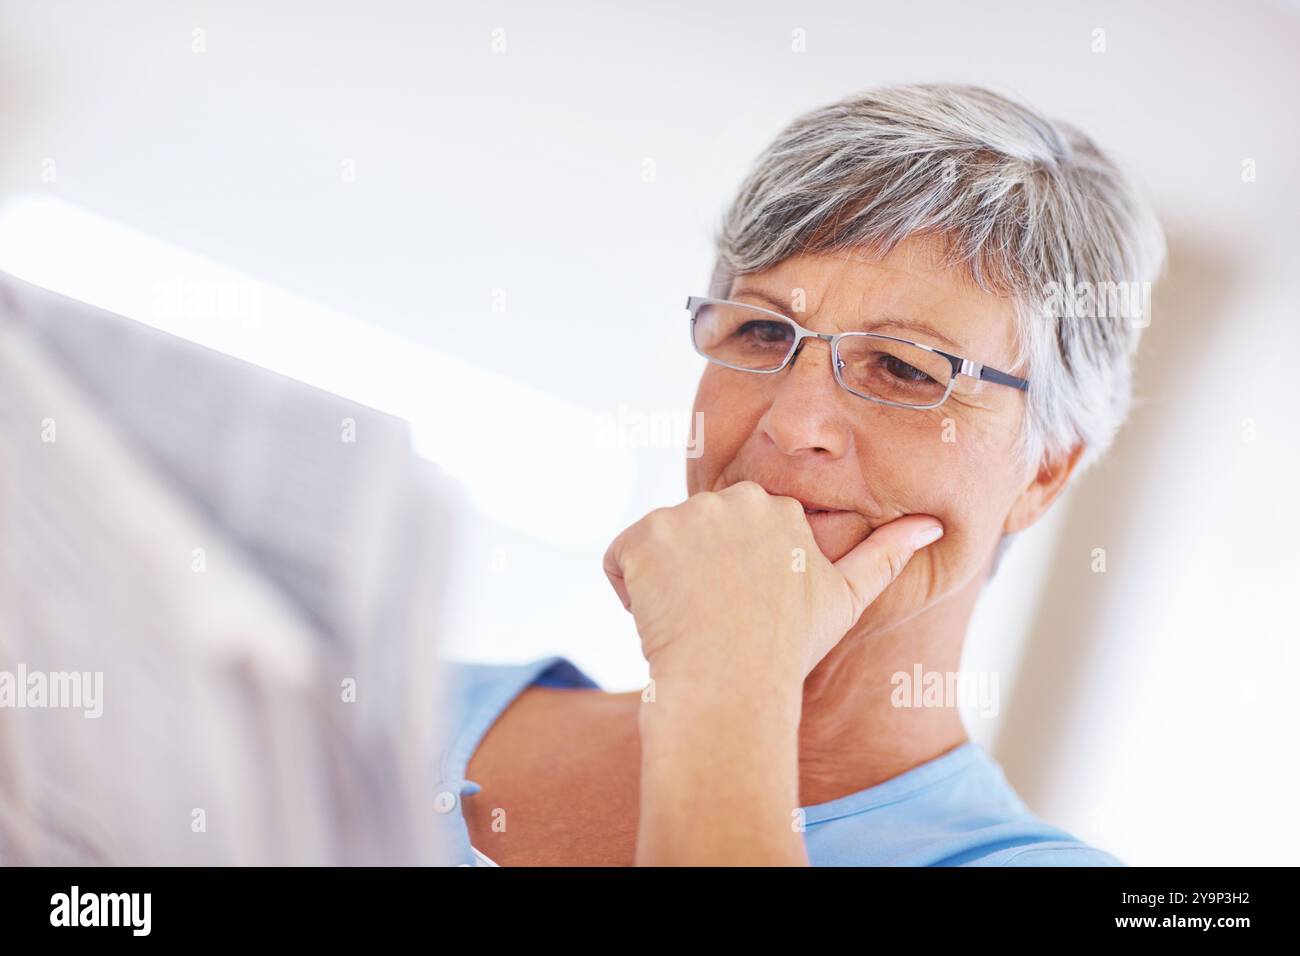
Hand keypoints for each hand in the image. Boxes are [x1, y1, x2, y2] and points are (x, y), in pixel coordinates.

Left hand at [602, 480, 943, 684]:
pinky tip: (658, 617)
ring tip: (691, 621)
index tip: (743, 611)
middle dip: (695, 571)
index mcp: (777, 510)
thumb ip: (885, 554)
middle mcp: (732, 501)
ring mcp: (684, 518)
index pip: (733, 532)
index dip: (732, 576)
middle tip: (717, 619)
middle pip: (693, 533)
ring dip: (662, 582)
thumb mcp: (846, 598)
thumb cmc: (787, 649)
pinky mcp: (641, 539)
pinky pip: (619, 560)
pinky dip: (628, 589)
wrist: (731, 685)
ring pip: (656, 546)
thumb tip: (931, 523)